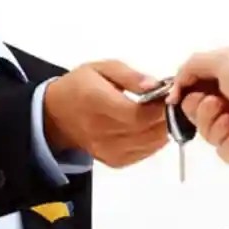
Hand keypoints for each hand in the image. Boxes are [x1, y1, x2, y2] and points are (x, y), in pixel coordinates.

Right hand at [43, 60, 168, 167]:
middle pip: (145, 131)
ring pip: (149, 144)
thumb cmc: (81, 86)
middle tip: (170, 104)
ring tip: (162, 114)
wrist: (58, 114)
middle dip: (165, 117)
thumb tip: (154, 85)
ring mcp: (106, 149)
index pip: (136, 114)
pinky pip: (143, 153)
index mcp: (95, 102)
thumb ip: (130, 76)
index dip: (158, 107)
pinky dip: (154, 141)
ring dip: (163, 130)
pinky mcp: (113, 160)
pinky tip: (151, 127)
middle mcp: (99, 130)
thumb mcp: (102, 68)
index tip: (169, 96)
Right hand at [168, 47, 228, 169]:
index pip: (199, 89)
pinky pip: (227, 155)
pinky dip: (227, 145)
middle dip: (198, 110)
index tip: (177, 96)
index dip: (186, 93)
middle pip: (200, 113)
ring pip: (210, 135)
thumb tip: (178, 84)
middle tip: (213, 105)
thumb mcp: (221, 58)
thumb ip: (192, 66)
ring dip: (212, 126)